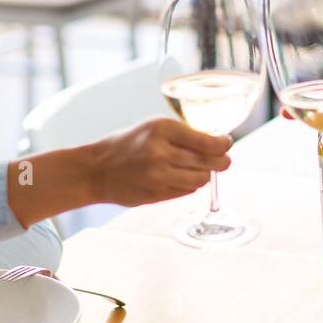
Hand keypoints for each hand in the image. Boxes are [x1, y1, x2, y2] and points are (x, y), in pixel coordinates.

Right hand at [90, 118, 231, 206]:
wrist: (95, 170)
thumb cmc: (126, 146)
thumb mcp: (152, 129)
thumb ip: (183, 136)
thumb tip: (218, 144)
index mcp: (162, 128)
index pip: (208, 141)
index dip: (223, 144)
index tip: (227, 144)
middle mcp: (161, 151)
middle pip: (208, 162)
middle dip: (221, 162)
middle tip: (225, 162)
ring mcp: (159, 175)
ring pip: (201, 179)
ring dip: (205, 175)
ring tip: (201, 170)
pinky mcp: (156, 194)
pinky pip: (187, 191)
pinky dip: (190, 186)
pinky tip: (182, 179)